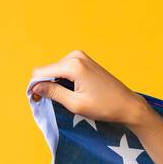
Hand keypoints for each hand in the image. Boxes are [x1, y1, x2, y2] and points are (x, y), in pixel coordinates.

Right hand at [29, 50, 149, 128]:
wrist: (128, 105)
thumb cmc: (105, 107)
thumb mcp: (75, 104)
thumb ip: (53, 93)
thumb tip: (34, 87)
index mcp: (73, 65)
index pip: (40, 72)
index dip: (36, 86)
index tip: (38, 100)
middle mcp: (75, 56)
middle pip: (48, 70)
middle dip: (48, 85)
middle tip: (59, 103)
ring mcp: (80, 56)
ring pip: (56, 71)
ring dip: (58, 84)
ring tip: (72, 98)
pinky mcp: (84, 61)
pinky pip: (65, 70)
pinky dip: (65, 81)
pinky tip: (77, 92)